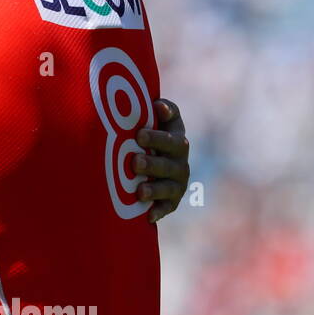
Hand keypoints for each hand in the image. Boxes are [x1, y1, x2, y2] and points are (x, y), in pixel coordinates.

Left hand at [135, 97, 189, 223]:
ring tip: (138, 190)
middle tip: (136, 154)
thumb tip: (140, 99)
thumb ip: (136, 112)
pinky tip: (148, 215)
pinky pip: (168, 206)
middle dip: (155, 152)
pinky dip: (158, 210)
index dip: (167, 113)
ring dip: (155, 185)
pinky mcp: (172, 199)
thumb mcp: (136, 126)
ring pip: (169, 182)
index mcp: (172, 133)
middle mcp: (179, 155)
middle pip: (172, 151)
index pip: (173, 120)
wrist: (141, 176)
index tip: (154, 108)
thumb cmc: (133, 144)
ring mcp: (178, 178)